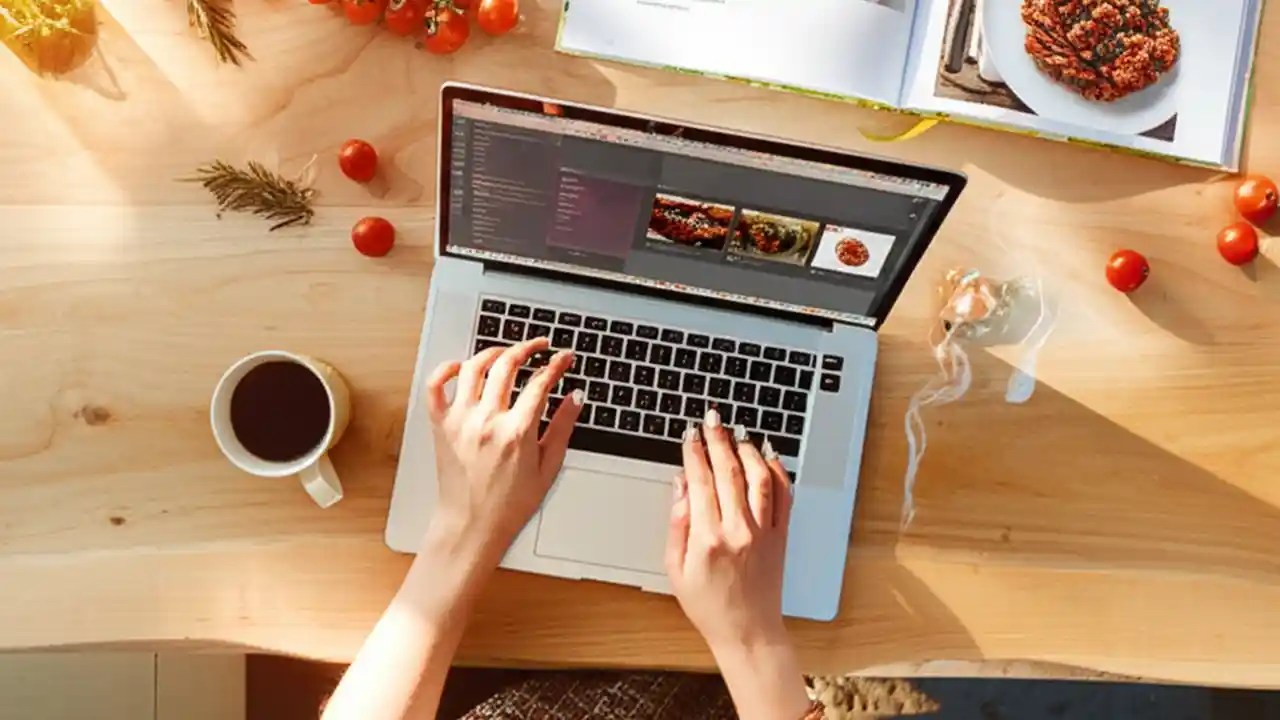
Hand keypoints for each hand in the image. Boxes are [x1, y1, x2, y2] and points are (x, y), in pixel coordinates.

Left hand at [423, 337, 583, 564]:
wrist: (471, 525)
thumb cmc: (509, 504)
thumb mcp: (548, 467)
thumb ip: (563, 427)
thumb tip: (574, 398)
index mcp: (516, 432)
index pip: (540, 383)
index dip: (556, 365)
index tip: (564, 358)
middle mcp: (486, 421)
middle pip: (507, 365)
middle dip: (528, 347)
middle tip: (539, 346)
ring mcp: (460, 420)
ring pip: (473, 367)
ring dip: (493, 352)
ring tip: (506, 352)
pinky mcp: (440, 425)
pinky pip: (436, 385)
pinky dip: (446, 369)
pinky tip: (461, 366)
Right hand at [666, 408, 792, 649]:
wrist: (748, 631)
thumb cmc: (708, 606)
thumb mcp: (675, 568)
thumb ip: (677, 523)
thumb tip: (681, 484)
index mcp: (708, 538)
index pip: (701, 480)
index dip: (694, 451)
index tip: (690, 435)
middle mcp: (739, 530)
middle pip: (730, 471)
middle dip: (719, 440)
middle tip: (712, 420)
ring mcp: (764, 532)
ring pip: (759, 477)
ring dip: (748, 449)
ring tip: (737, 433)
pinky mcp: (781, 536)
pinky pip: (784, 495)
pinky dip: (777, 471)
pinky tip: (767, 456)